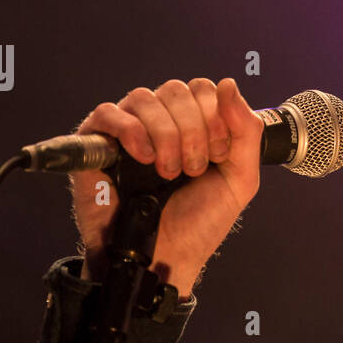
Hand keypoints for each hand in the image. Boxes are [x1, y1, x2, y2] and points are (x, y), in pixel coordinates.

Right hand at [68, 78, 262, 294]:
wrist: (165, 258)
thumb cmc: (198, 224)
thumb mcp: (239, 179)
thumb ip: (246, 132)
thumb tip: (229, 84)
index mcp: (193, 125)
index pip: (204, 89)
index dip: (215, 117)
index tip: (217, 156)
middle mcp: (160, 122)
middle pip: (176, 90)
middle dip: (193, 131)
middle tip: (192, 170)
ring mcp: (128, 131)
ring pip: (144, 98)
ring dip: (165, 135)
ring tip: (167, 172)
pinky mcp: (97, 144)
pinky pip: (109, 113)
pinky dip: (131, 131)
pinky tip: (144, 158)